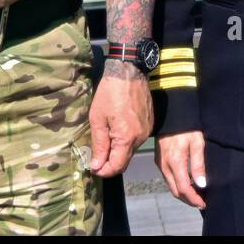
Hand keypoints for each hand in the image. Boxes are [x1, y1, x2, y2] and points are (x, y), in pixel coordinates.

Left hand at [88, 62, 152, 176]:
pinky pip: (137, 139)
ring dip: (118, 150)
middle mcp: (140, 137)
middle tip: (96, 156)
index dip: (104, 171)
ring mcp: (147, 130)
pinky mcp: (149, 123)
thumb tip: (97, 165)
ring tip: (105, 139)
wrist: (128, 72)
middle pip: (125, 160)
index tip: (93, 167)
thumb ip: (99, 145)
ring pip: (131, 150)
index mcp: (127, 138)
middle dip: (110, 162)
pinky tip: (116, 129)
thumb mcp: (97, 119)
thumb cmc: (110, 93)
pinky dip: (126, 140)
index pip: (117, 166)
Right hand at [155, 130, 206, 208]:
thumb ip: (199, 164)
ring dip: (183, 193)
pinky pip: (168, 178)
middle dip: (189, 200)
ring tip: (197, 195)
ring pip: (171, 186)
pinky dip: (178, 185)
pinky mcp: (159, 161)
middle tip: (201, 202)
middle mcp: (165, 166)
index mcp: (175, 162)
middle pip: (176, 191)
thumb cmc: (187, 126)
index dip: (194, 199)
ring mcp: (161, 164)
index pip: (184, 189)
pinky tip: (188, 183)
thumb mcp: (197, 142)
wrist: (171, 114)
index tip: (204, 204)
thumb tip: (202, 184)